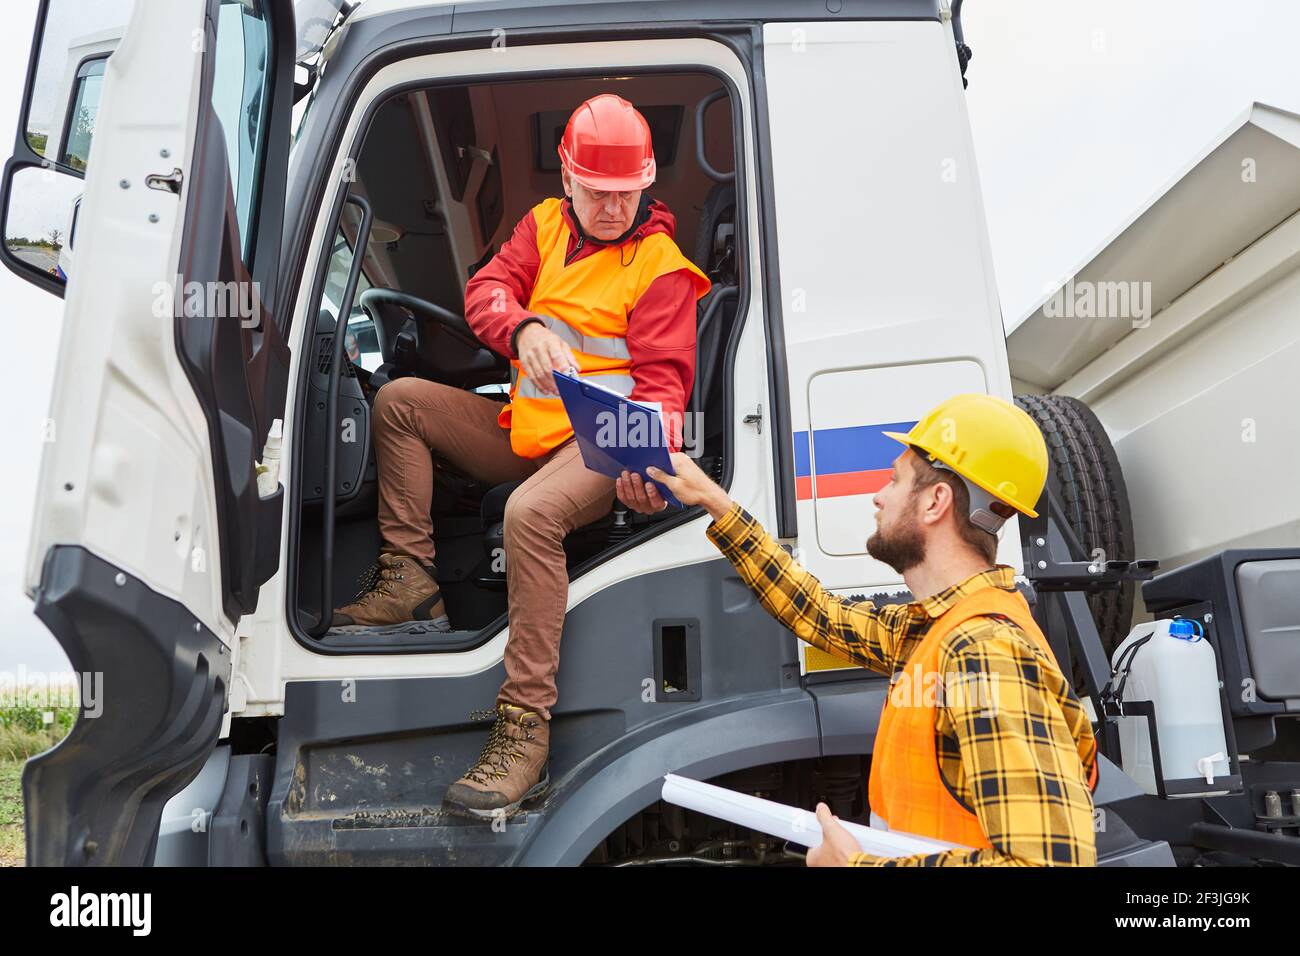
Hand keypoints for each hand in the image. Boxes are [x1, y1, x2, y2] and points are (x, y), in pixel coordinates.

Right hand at [515, 321, 576, 395]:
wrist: (527, 333)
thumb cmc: (545, 339)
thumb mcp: (560, 343)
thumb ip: (569, 356)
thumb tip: (576, 369)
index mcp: (550, 342)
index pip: (557, 355)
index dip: (562, 366)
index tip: (567, 375)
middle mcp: (539, 349)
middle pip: (547, 368)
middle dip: (555, 381)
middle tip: (562, 388)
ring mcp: (530, 356)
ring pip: (539, 374)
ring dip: (548, 385)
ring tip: (555, 391)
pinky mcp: (524, 363)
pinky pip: (531, 377)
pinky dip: (539, 386)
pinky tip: (545, 390)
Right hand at [615, 452, 730, 517]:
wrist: (709, 495)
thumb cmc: (696, 491)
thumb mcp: (674, 486)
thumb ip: (661, 477)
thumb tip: (650, 470)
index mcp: (678, 460)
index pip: (659, 457)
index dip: (650, 463)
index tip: (643, 467)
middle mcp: (681, 458)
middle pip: (662, 461)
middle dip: (656, 468)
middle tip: (649, 477)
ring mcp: (684, 462)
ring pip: (667, 465)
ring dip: (663, 473)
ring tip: (659, 482)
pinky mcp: (685, 468)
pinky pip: (673, 468)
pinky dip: (668, 474)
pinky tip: (667, 483)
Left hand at [805, 803, 861, 866]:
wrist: (860, 866)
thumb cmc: (844, 854)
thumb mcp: (831, 829)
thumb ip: (824, 816)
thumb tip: (820, 808)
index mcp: (812, 858)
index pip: (813, 841)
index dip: (820, 832)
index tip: (827, 827)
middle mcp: (820, 865)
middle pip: (825, 846)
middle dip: (832, 837)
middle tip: (839, 832)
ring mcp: (832, 868)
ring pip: (835, 852)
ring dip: (840, 844)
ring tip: (847, 838)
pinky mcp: (844, 867)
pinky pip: (844, 857)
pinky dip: (847, 851)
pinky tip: (853, 846)